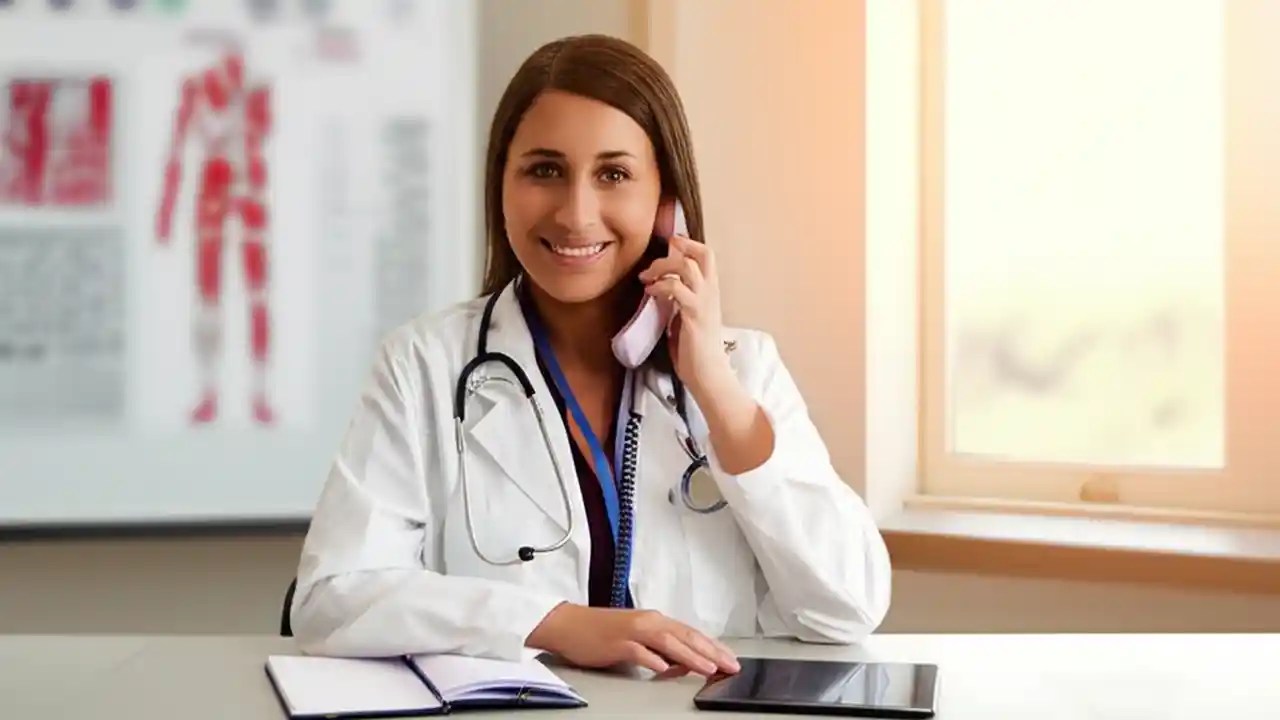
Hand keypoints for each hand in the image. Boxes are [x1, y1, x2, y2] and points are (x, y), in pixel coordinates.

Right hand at [526, 603, 739, 676]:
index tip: (731, 658)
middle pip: (686, 636)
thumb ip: (661, 649)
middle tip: (730, 665)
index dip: (713, 646)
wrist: (568, 624)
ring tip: (708, 667)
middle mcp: (648, 622)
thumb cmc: (602, 632)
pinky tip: (665, 669)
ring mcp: (633, 631)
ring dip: (690, 656)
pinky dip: (653, 660)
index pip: (691, 633)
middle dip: (711, 651)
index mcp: (655, 620)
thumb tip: (683, 664)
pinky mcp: (617, 643)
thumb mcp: (637, 639)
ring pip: (668, 642)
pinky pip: (639, 652)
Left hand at [637, 235, 733, 397]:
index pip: (706, 257)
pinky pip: (676, 289)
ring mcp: (704, 303)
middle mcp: (711, 293)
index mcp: (710, 292)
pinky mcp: (694, 315)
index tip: (671, 243)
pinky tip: (650, 293)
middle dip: (680, 246)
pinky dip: (660, 286)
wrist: (708, 374)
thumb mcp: (686, 317)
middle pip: (703, 254)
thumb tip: (661, 287)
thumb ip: (679, 300)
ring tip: (647, 277)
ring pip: (687, 267)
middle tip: (658, 254)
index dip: (689, 244)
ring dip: (663, 266)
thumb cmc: (695, 350)